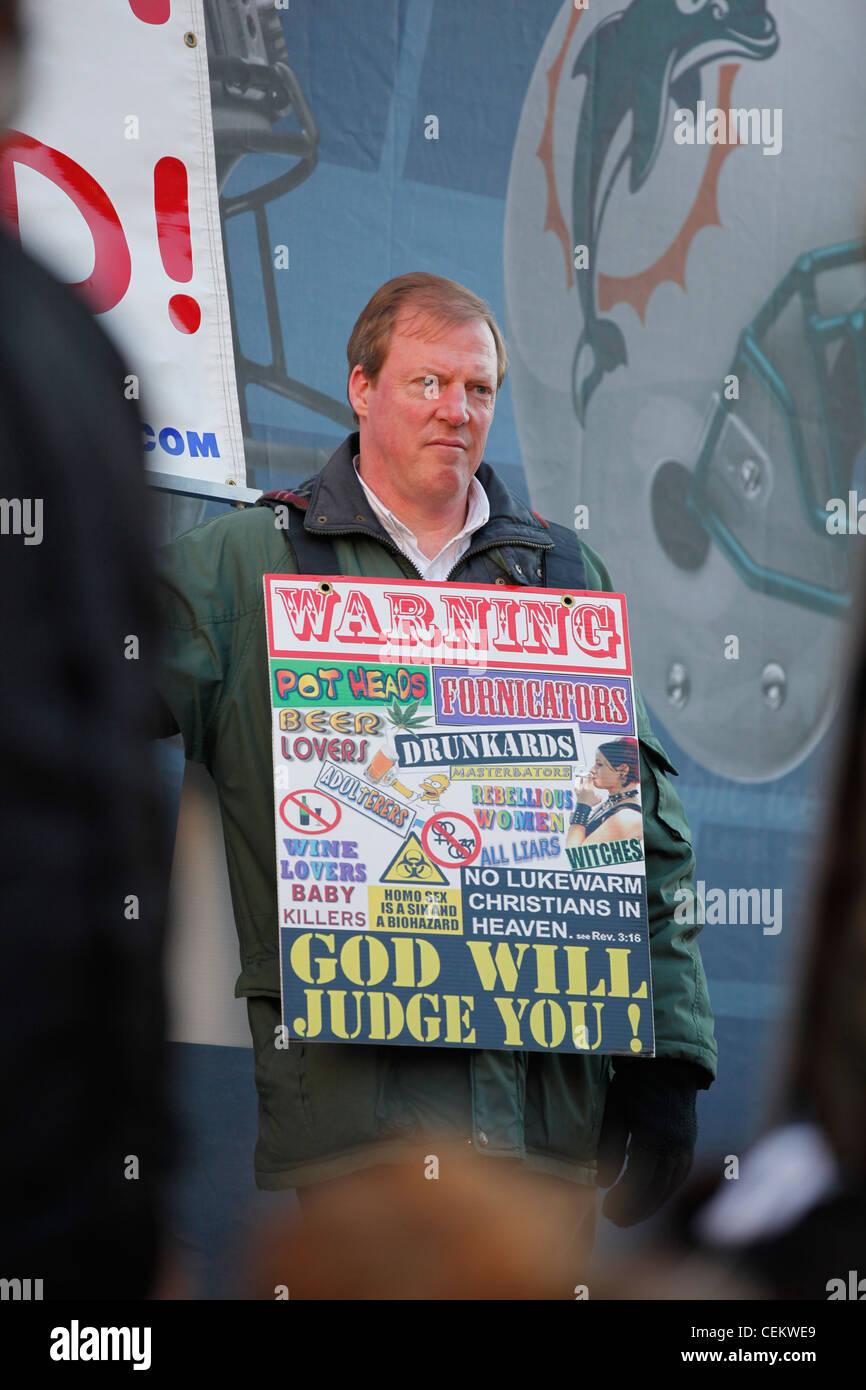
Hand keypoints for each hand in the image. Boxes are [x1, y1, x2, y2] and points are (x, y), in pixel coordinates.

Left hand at [575, 773, 600, 805]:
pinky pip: (576, 790)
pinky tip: (574, 787)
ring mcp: (580, 791)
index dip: (591, 776)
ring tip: (581, 778)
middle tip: (587, 774)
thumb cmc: (590, 803)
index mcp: (589, 788)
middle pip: (585, 780)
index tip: (591, 774)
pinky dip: (575, 788)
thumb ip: (599, 797)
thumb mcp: (598, 800)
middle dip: (586, 776)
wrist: (583, 808)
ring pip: (580, 783)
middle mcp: (584, 788)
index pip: (590, 780)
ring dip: (580, 780)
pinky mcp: (578, 794)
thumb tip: (599, 797)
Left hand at [596, 1058, 702, 1226]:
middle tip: (615, 1220)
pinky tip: (650, 1196)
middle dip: (636, 1209)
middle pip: (656, 1190)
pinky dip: (665, 1190)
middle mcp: (674, 1147)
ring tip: (630, 1214)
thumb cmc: (633, 1084)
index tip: (606, 1212)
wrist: (666, 1062)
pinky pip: (679, 1175)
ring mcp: (685, 1145)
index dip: (623, 1201)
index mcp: (653, 1139)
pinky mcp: (689, 1142)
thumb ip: (609, 1146)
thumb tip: (602, 1183)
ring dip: (651, 1204)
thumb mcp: (615, 1110)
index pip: (638, 1183)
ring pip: (670, 1186)